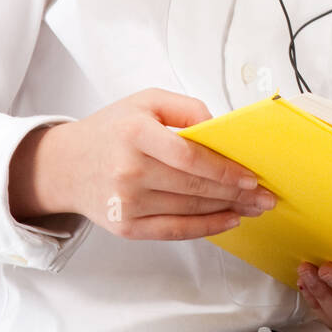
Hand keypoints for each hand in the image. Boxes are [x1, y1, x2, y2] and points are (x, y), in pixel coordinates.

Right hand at [9, 88, 275, 240]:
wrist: (66, 165)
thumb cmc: (111, 130)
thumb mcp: (145, 101)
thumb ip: (186, 108)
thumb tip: (219, 130)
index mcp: (135, 133)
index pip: (188, 156)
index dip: (223, 169)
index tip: (250, 175)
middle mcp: (129, 170)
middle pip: (193, 186)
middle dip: (236, 193)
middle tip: (265, 195)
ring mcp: (126, 202)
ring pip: (188, 209)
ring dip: (227, 210)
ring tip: (254, 207)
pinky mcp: (126, 227)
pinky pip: (174, 230)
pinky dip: (205, 228)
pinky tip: (228, 221)